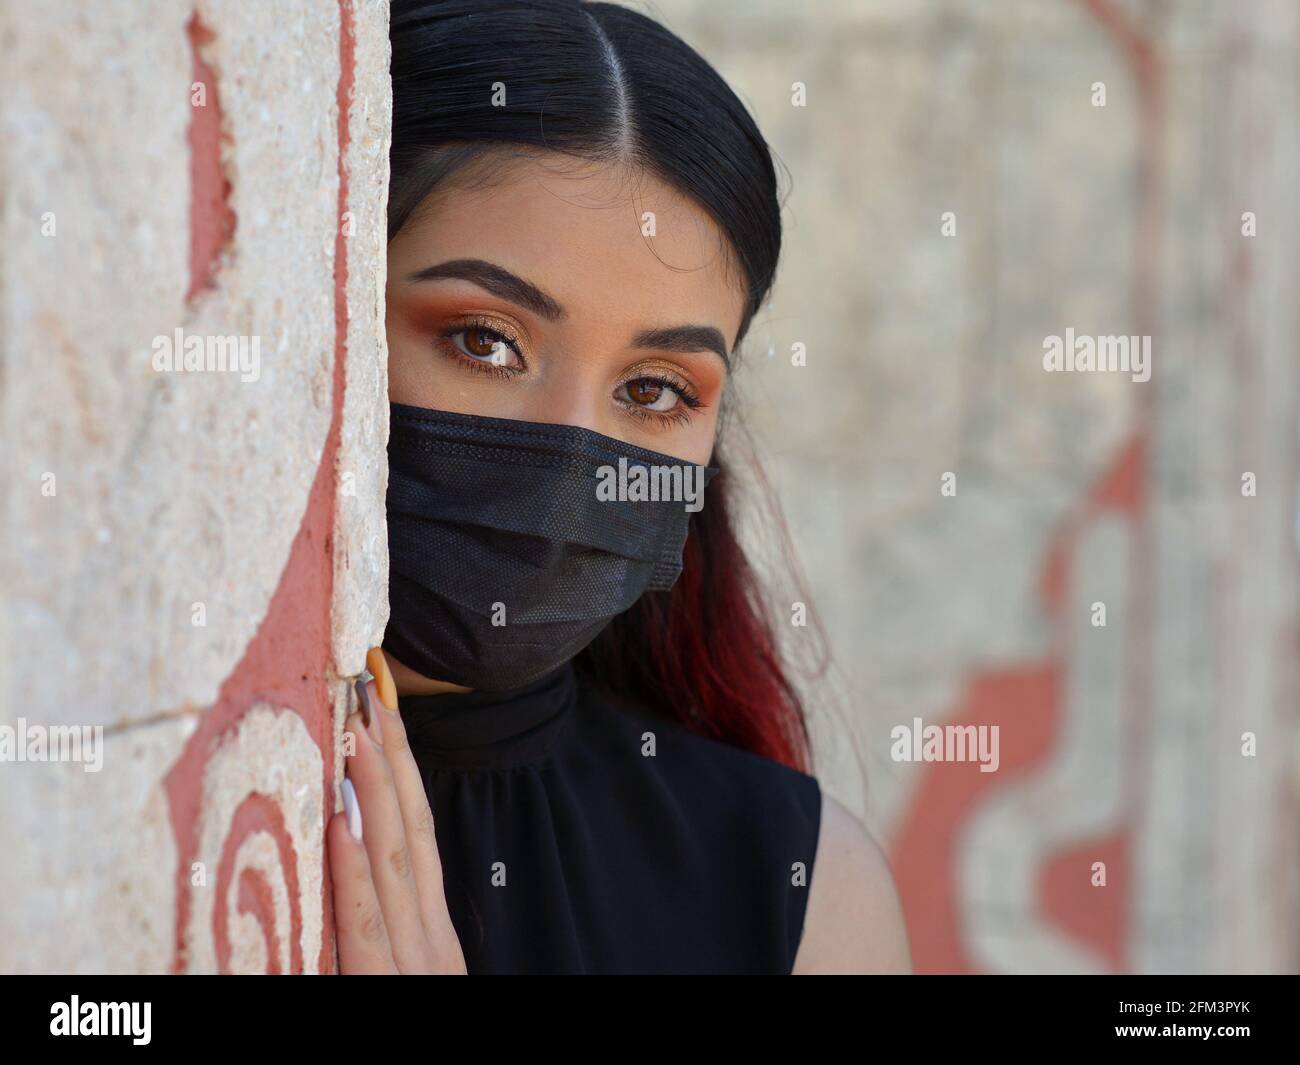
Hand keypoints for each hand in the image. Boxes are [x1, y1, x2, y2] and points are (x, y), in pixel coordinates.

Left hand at [327, 648, 467, 973]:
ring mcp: (414, 969)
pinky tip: (343, 823)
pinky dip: (357, 871)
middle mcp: (430, 943)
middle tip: (371, 690)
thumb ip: (380, 928)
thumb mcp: (399, 978)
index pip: (418, 838)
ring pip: (396, 867)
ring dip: (376, 794)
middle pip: (412, 835)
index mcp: (431, 937)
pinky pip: (367, 928)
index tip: (382, 711)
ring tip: (359, 729)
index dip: (402, 773)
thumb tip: (345, 850)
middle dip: (394, 762)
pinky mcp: (386, 993)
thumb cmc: (408, 1024)